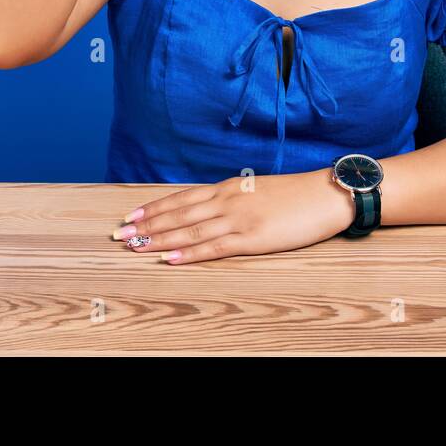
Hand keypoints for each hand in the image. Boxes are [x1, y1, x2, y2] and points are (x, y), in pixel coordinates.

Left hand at [113, 168, 356, 263]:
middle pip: (178, 213)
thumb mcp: (260, 190)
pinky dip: (188, 253)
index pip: (182, 198)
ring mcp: (238, 218)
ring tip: (134, 246)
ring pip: (189, 230)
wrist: (326, 194)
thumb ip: (235, 198)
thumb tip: (212, 208)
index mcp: (230, 186)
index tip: (131, 215)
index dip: (154, 207)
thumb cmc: (297, 195)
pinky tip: (169, 258)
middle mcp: (228, 199)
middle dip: (146, 224)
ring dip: (159, 239)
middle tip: (119, 234)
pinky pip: (213, 247)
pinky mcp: (252, 238)